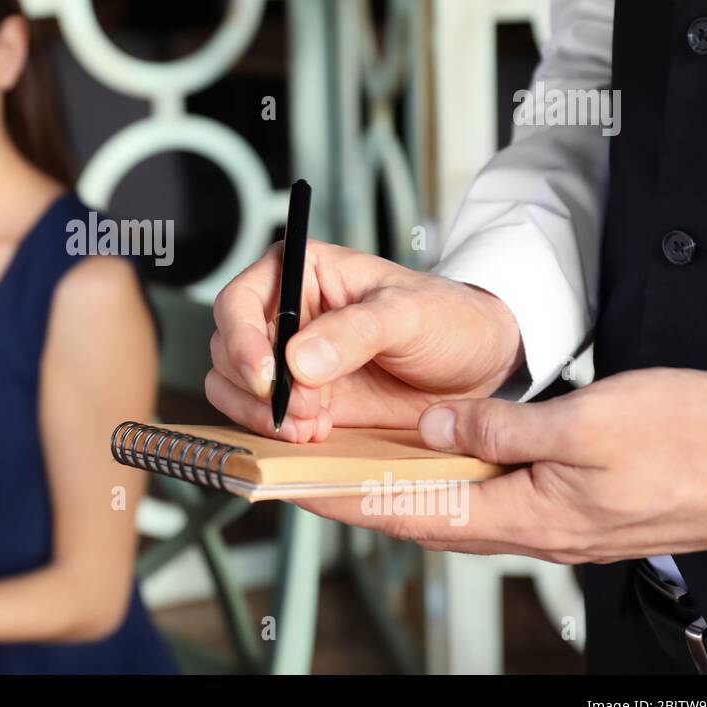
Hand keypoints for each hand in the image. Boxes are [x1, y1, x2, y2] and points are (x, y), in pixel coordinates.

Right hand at [207, 241, 523, 440]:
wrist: (479, 368)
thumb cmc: (448, 321)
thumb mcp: (409, 314)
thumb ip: (355, 331)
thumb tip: (299, 360)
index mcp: (299, 272)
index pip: (239, 301)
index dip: (242, 340)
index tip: (268, 376)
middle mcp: (282, 314)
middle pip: (228, 349)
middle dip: (258, 388)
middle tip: (306, 410)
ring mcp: (286, 361)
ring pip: (231, 387)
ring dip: (261, 415)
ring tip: (312, 426)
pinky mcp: (297, 401)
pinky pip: (258, 418)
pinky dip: (274, 432)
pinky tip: (314, 434)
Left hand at [293, 368, 706, 561]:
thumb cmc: (690, 443)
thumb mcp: (585, 422)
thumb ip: (501, 427)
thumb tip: (436, 423)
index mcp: (525, 515)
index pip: (409, 507)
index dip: (346, 494)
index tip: (296, 481)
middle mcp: (529, 528)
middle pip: (420, 512)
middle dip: (356, 493)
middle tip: (303, 470)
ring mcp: (550, 521)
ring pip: (451, 504)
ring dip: (396, 485)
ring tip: (348, 460)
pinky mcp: (568, 506)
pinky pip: (487, 494)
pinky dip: (445, 476)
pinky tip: (430, 455)